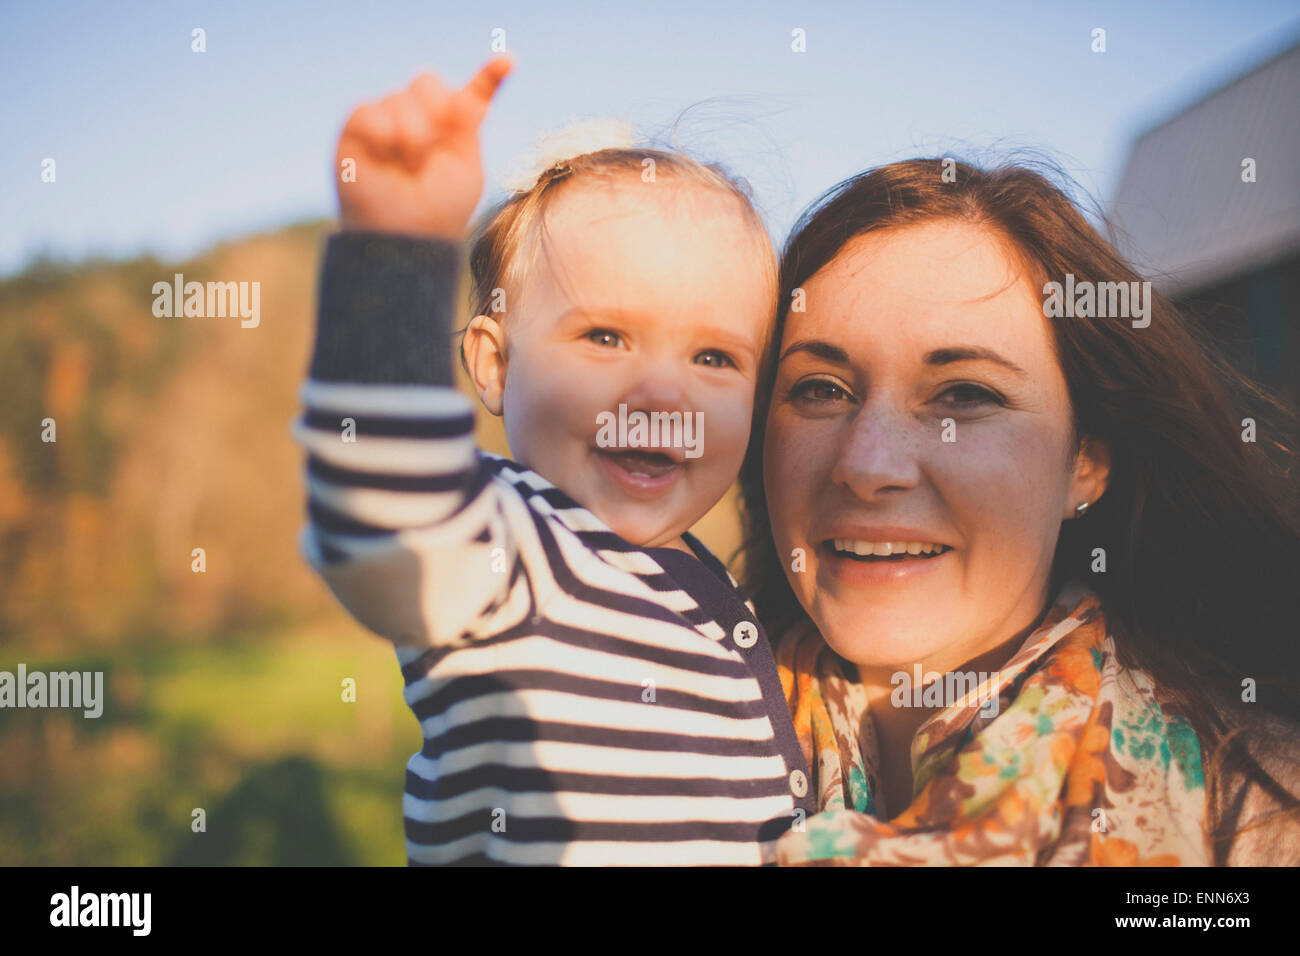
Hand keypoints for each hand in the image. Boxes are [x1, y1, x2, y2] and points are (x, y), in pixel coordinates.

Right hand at [335, 57, 511, 238]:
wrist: (409, 234)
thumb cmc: (440, 210)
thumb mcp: (467, 164)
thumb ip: (468, 121)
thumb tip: (474, 87)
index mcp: (450, 129)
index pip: (467, 94)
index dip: (489, 76)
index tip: (508, 62)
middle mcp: (417, 120)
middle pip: (427, 82)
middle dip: (436, 109)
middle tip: (434, 144)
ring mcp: (386, 121)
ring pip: (399, 98)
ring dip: (411, 135)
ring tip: (408, 167)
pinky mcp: (356, 129)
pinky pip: (369, 111)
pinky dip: (383, 133)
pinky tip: (386, 155)